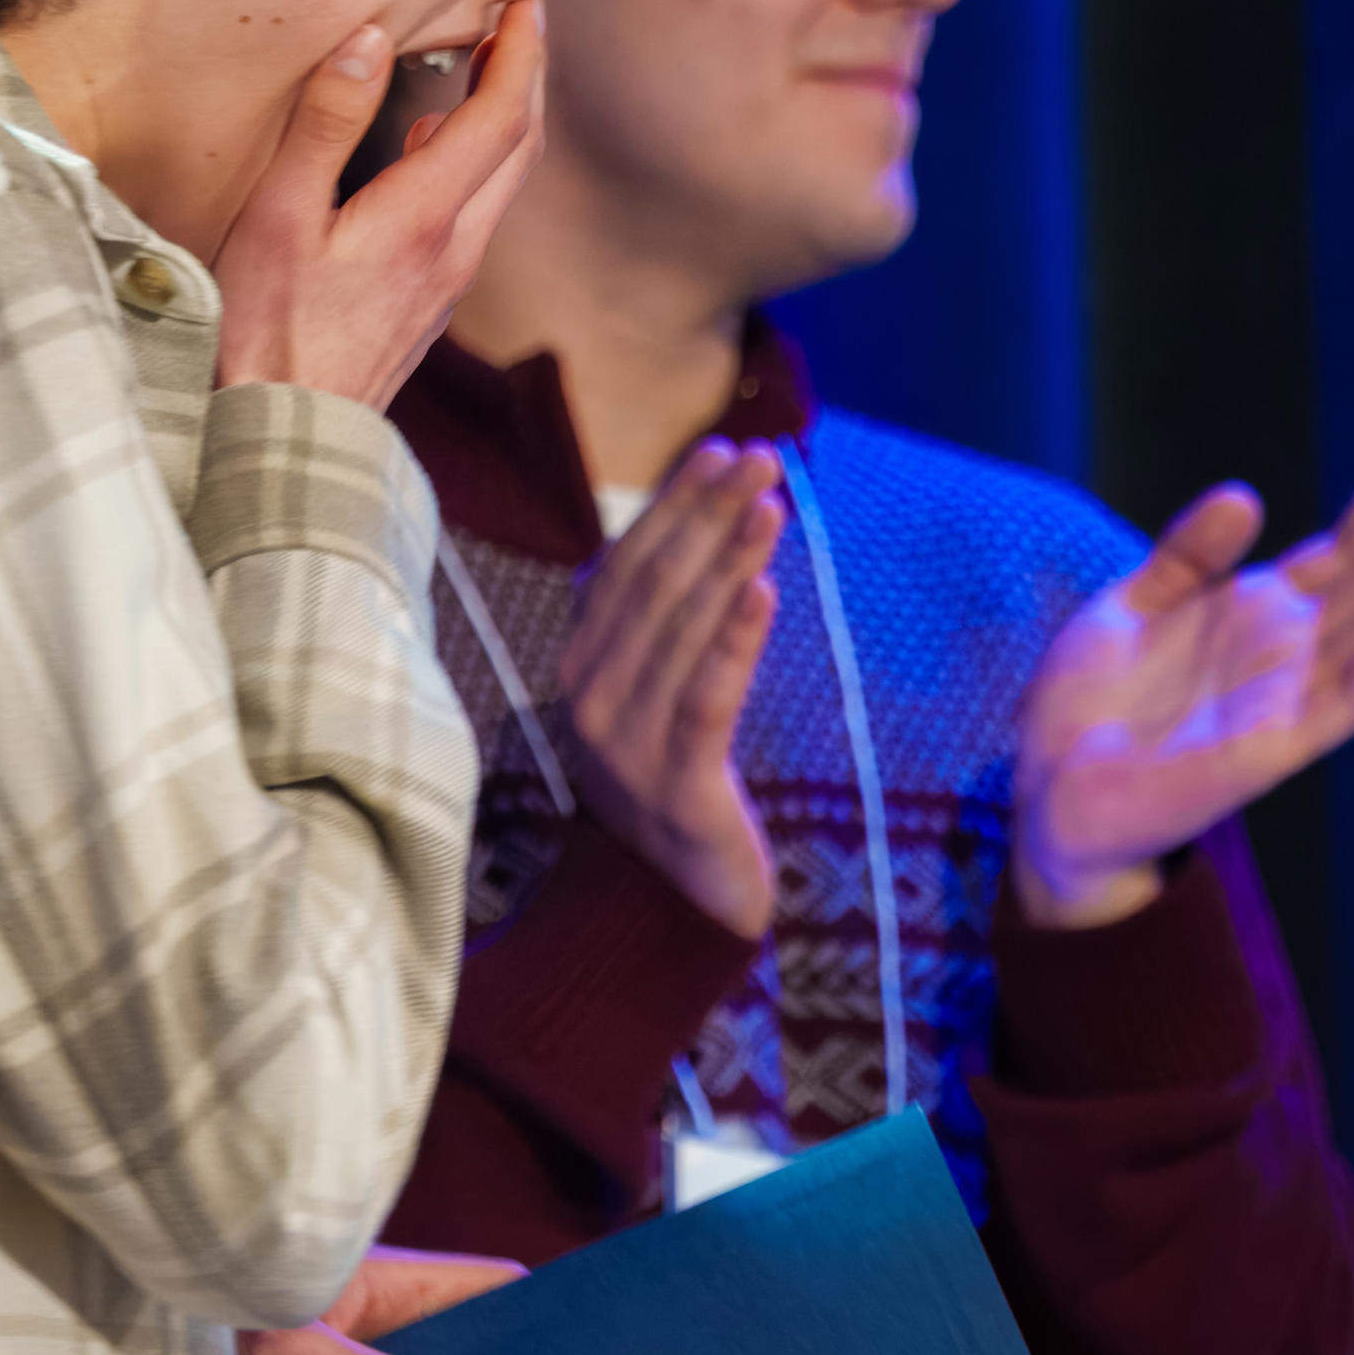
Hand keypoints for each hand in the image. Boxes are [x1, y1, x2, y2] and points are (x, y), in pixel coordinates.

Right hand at [213, 2, 546, 410]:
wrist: (284, 441)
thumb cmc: (266, 332)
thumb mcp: (279, 217)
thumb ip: (325, 124)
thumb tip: (368, 39)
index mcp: (424, 218)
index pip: (500, 116)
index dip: (520, 53)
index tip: (524, 2)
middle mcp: (454, 249)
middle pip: (519, 148)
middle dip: (526, 78)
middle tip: (517, 24)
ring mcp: (445, 283)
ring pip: (500, 185)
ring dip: (502, 121)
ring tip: (483, 71)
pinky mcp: (426, 305)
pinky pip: (470, 216)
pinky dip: (470, 163)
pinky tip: (428, 153)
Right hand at [560, 442, 781, 935]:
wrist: (676, 903)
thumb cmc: (677, 782)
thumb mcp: (657, 692)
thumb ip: (664, 622)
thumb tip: (695, 528)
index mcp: (580, 665)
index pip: (624, 564)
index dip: (674, 504)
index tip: (722, 451)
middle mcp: (590, 697)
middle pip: (652, 586)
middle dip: (709, 515)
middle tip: (763, 460)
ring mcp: (626, 743)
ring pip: (681, 632)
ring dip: (728, 560)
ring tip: (772, 506)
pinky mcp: (675, 782)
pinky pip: (707, 697)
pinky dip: (735, 640)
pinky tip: (765, 591)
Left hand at [1012, 431, 1353, 928]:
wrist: (1050, 790)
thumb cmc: (1089, 705)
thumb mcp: (1131, 606)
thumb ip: (1187, 555)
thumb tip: (1247, 495)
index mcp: (1258, 614)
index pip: (1342, 548)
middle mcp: (1288, 652)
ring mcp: (1290, 698)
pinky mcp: (1279, 744)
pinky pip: (1351, 695)